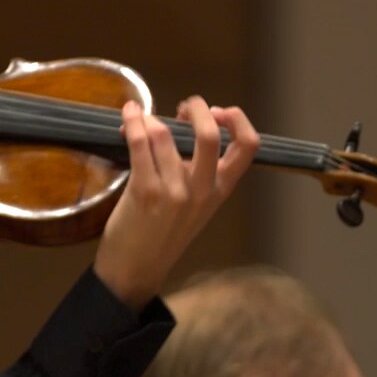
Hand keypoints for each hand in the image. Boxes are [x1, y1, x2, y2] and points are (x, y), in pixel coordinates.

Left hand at [93, 96, 259, 308]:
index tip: (219, 111)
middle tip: (182, 106)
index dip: (238, 120)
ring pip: (165, 134)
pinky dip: (132, 124)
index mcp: (220, 191)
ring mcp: (174, 191)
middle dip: (196, 108)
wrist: (135, 270)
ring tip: (140, 117)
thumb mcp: (195, 206)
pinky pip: (140, 144)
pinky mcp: (144, 191)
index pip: (249, 147)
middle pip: (209, 134)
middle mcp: (202, 190)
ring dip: (149, 117)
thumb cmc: (161, 235)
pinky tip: (128, 117)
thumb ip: (198, 173)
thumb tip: (181, 129)